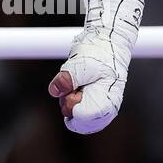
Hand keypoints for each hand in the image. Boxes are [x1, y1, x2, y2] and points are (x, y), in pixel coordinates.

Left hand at [48, 0, 143, 133]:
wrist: (109, 43)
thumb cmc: (99, 53)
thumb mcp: (80, 63)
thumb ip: (67, 78)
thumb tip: (54, 91)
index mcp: (105, 102)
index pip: (81, 118)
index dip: (71, 104)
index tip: (74, 90)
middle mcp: (105, 109)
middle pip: (76, 119)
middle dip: (68, 101)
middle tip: (75, 84)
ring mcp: (100, 107)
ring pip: (74, 114)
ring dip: (69, 97)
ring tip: (78, 80)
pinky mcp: (94, 103)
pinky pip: (78, 112)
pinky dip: (72, 99)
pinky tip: (76, 88)